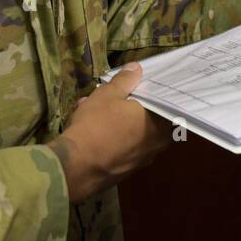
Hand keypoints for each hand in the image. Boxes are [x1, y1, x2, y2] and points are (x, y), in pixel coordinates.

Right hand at [48, 62, 172, 204]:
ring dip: (116, 120)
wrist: (76, 167)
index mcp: (160, 123)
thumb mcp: (109, 94)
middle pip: (147, 119)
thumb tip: (137, 69)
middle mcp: (157, 144)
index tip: (142, 85)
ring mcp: (142, 160)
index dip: (151, 93)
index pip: (164, 104)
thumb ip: (126, 80)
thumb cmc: (97, 124)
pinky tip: (89, 128)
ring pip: (132, 133)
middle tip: (112, 95)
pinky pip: (122, 147)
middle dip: (129, 106)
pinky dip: (111, 136)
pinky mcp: (125, 171)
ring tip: (91, 107)